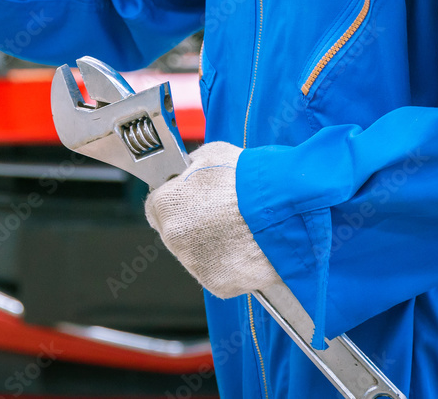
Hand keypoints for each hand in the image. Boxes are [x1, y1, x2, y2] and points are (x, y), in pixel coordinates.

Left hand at [144, 142, 281, 298]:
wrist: (282, 208)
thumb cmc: (249, 178)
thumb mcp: (211, 154)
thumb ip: (189, 167)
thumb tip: (185, 170)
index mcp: (165, 204)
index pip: (155, 208)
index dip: (175, 203)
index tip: (188, 202)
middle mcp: (173, 237)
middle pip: (175, 234)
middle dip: (193, 226)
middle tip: (222, 215)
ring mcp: (194, 263)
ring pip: (196, 256)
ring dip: (210, 247)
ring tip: (239, 231)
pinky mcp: (217, 283)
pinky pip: (218, 274)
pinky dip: (230, 265)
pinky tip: (246, 248)